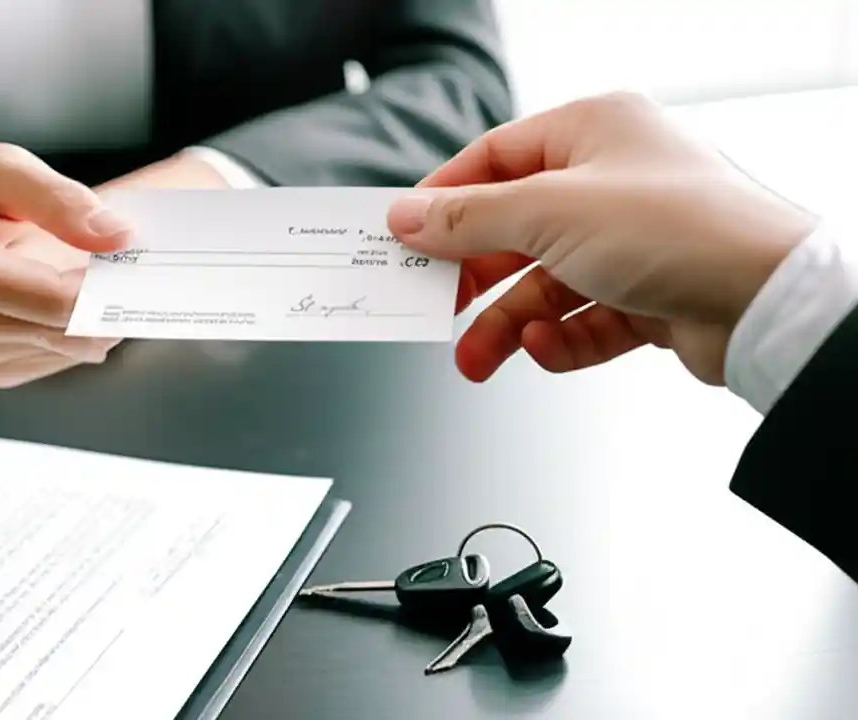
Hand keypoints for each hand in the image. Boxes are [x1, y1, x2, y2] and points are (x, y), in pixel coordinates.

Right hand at [0, 150, 233, 383]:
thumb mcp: (2, 166)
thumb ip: (59, 199)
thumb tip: (119, 237)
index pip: (48, 299)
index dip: (102, 289)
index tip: (129, 261)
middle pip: (57, 331)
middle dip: (106, 305)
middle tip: (128, 269)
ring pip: (58, 350)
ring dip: (92, 319)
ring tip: (93, 275)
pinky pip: (45, 357)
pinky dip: (71, 331)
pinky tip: (69, 297)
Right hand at [387, 92, 817, 385]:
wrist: (766, 300)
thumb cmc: (678, 229)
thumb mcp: (546, 212)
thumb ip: (467, 219)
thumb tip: (406, 216)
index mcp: (592, 132)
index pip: (495, 160)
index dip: (445, 200)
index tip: (403, 236)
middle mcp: (612, 182)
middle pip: (514, 230)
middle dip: (474, 278)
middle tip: (435, 305)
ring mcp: (632, 241)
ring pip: (544, 284)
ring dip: (507, 323)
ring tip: (474, 360)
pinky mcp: (648, 295)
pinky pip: (583, 320)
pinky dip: (559, 339)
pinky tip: (546, 346)